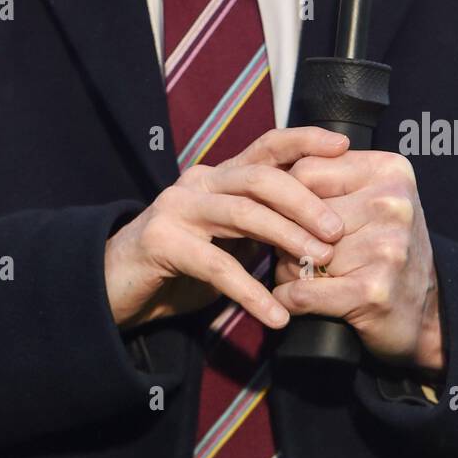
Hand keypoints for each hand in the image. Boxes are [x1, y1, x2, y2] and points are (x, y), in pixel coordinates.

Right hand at [104, 128, 350, 331]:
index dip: (304, 141)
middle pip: (259, 177)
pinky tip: (275, 316)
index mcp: (218, 175)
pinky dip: (250, 292)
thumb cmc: (181, 263)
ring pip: (241, 212)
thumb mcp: (229, 239)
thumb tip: (324, 230)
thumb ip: (263, 225)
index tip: (343, 146)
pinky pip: (215, 265)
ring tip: (317, 263)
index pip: (266, 147)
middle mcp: (198, 182)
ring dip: (285, 237)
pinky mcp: (160, 242)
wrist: (114, 285)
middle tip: (336, 231)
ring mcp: (176, 208)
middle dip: (304, 201)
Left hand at [270, 148, 444, 375]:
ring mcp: (385, 248)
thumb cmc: (387, 247)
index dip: (288, 196)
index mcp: (390, 171)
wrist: (427, 312)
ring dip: (288, 268)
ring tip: (305, 274)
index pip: (306, 169)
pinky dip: (288, 297)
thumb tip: (269, 175)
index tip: (295, 214)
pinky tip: (294, 298)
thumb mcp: (371, 197)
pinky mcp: (373, 291)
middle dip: (286, 234)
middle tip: (298, 251)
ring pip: (298, 252)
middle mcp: (392, 204)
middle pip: (299, 212)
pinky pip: (302, 290)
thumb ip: (330, 177)